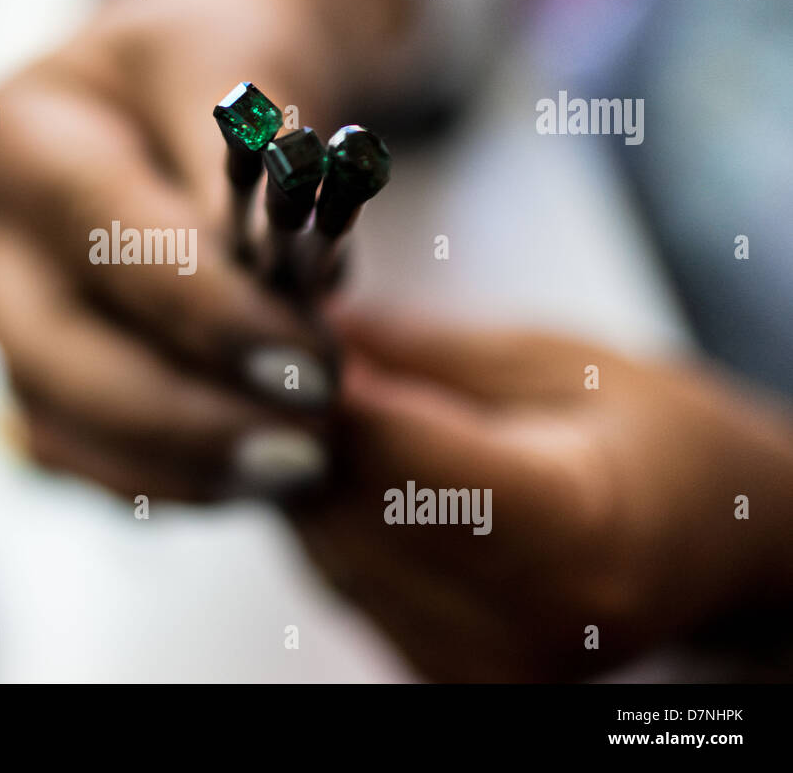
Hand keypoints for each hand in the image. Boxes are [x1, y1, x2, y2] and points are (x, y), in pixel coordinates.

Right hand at [0, 0, 411, 495]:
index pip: (98, 227)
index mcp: (17, 131)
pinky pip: (77, 456)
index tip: (309, 363)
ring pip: (54, 423)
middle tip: (305, 440)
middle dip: (182, 414)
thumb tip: (291, 293)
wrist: (189, 85)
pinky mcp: (40, 371)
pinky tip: (247, 475)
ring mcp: (4, 311)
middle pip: (49, 352)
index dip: (202, 307)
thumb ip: (257, 162)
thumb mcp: (240, 57)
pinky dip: (162, 480)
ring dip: (177, 464)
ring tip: (295, 466)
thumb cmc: (215, 60)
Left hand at [288, 308, 792, 680]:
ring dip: (311, 476)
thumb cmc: (656, 437)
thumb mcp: (557, 361)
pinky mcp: (451, 680)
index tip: (294, 339)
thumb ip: (424, 353)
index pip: (395, 457)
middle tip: (299, 362)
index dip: (329, 393)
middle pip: (349, 513)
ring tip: (334, 410)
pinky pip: (346, 586)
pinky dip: (334, 521)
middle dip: (307, 430)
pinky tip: (356, 470)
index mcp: (574, 531)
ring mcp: (485, 669)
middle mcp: (526, 624)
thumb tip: (311, 330)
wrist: (716, 544)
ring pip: (330, 554)